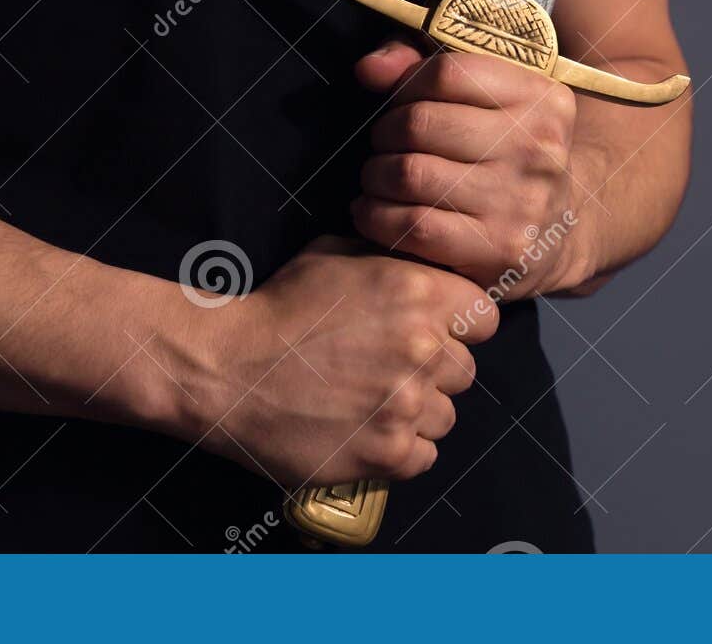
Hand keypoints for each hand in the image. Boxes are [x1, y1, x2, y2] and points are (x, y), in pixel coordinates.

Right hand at [196, 237, 495, 486]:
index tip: (433, 333)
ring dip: (416, 412)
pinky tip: (364, 430)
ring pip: (445, 416)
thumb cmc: (279, 307)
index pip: (484, 319)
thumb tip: (426, 266)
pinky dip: (399, 449)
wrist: (227, 368)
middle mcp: (424, 349)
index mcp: (419, 293)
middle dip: (434, 371)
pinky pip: (423, 457)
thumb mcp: (337, 255)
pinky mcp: (387, 453)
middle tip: (389, 369)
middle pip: (465, 371)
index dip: (459, 327)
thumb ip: (393, 260)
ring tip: (370, 402)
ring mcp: (407, 405)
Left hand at [352, 39, 592, 295]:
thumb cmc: (504, 156)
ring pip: (409, 174)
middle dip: (384, 134)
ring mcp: (521, 201)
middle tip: (383, 147)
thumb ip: (424, 68)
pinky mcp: (499, 249)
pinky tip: (375, 212)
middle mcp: (538, 147)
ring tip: (378, 179)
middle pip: (420, 122)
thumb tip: (369, 68)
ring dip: (375, 176)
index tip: (399, 104)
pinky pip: (412, 225)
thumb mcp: (487, 101)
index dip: (404, 86)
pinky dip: (376, 217)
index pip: (446, 73)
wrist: (554, 236)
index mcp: (541, 99)